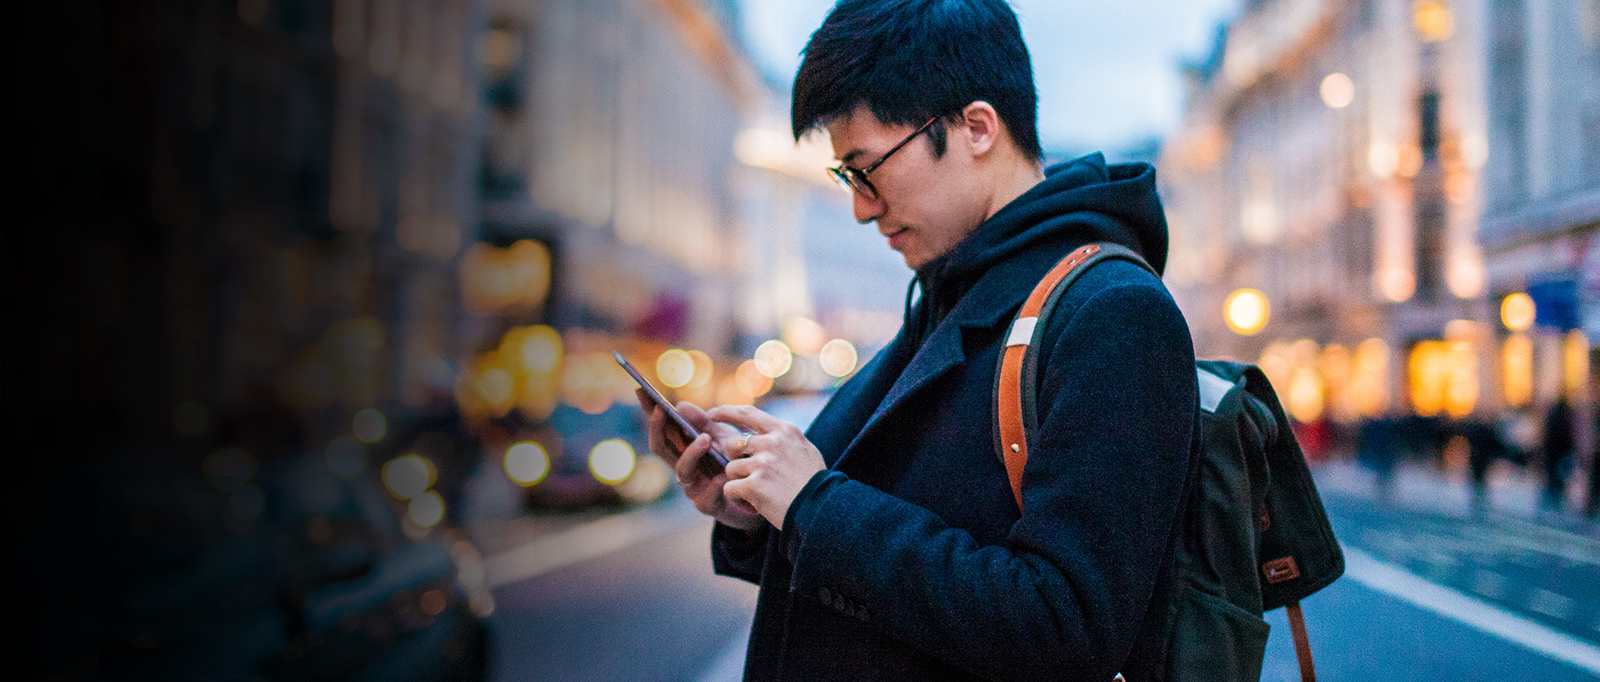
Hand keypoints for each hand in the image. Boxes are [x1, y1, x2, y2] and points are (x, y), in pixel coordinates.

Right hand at [636, 390, 761, 529]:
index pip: (661, 428)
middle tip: (662, 411)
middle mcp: (682, 467)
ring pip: (681, 470)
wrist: (754, 494)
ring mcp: (692, 487)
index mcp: (682, 449)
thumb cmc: (734, 462)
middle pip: (660, 448)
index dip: (648, 411)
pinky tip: (722, 478)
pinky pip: (705, 497)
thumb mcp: (722, 437)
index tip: (641, 390)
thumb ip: (703, 422)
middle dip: (657, 428)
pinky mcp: (707, 505)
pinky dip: (714, 486)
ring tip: (706, 439)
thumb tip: (681, 405)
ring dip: (691, 453)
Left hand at [709, 405, 826, 529]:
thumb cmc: (814, 482)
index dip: (726, 412)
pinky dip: (738, 500)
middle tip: (747, 475)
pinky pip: (730, 489)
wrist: (822, 509)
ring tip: (757, 494)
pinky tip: (754, 505)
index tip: (712, 414)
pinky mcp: (754, 485)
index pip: (748, 413)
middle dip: (733, 460)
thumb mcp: (805, 450)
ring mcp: (763, 463)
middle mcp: (772, 442)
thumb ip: (783, 439)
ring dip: (738, 483)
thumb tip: (762, 433)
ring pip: (730, 469)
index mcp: (784, 431)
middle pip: (732, 443)